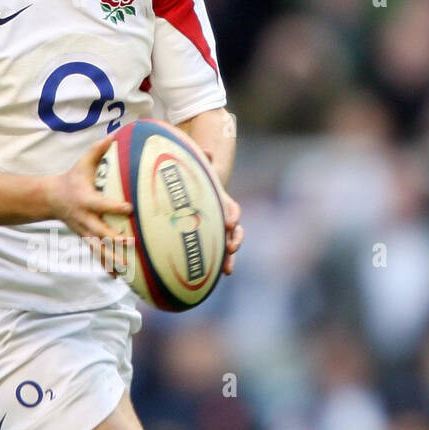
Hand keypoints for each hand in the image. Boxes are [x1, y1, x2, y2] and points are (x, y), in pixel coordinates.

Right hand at [44, 137, 133, 272]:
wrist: (51, 199)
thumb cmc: (73, 178)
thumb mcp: (83, 162)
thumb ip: (99, 149)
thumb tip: (118, 134)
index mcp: (86, 200)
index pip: (101, 204)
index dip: (114, 207)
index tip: (129, 208)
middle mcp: (85, 219)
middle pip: (100, 231)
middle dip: (114, 238)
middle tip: (131, 242)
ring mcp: (84, 232)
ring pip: (98, 248)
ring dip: (111, 259)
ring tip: (126, 268)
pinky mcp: (86, 239)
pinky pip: (96, 254)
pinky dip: (106, 266)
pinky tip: (118, 277)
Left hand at [185, 138, 242, 276]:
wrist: (192, 193)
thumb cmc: (194, 182)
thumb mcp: (197, 171)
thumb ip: (202, 162)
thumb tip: (206, 150)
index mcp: (222, 201)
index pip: (232, 209)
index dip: (232, 215)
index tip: (230, 222)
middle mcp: (223, 217)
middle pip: (236, 231)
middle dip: (236, 239)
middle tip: (232, 247)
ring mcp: (218, 231)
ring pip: (228, 245)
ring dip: (229, 257)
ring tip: (227, 269)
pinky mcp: (210, 242)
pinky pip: (215, 255)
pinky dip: (215, 265)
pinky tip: (210, 279)